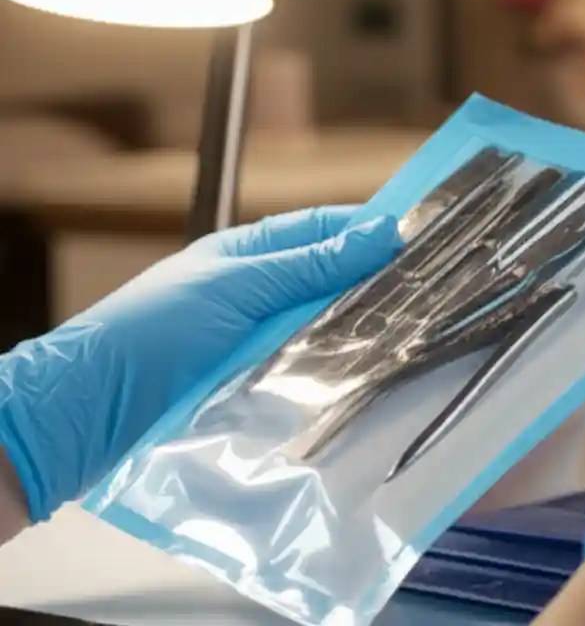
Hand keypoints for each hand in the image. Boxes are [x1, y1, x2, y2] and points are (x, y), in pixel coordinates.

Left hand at [0, 207, 400, 522]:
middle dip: (375, 290)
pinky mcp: (260, 391)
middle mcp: (258, 297)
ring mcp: (260, 345)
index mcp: (249, 255)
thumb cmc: (151, 330)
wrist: (93, 410)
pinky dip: (336, 378)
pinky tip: (368, 382)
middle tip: (434, 297)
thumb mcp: (239, 285)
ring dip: (359, 339)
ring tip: (413, 340)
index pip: (323, 231)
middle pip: (331, 287)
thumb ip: (311, 264)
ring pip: (326, 334)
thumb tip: (384, 232)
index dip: (369, 231)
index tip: (423, 237)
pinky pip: (310, 377)